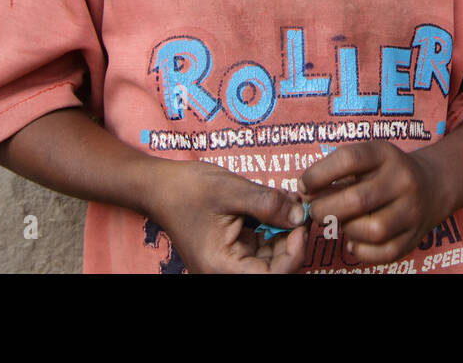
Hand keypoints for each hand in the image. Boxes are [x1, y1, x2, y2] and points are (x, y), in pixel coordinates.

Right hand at [147, 160, 308, 273]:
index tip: (301, 226)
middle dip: (292, 241)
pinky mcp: (234, 250)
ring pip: (272, 258)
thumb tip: (300, 216)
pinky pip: (263, 247)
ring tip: (289, 203)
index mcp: (221, 266)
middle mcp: (225, 271)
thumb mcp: (232, 190)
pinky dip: (275, 228)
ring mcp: (230, 263)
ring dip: (285, 233)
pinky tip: (279, 206)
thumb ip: (268, 204)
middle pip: (274, 270)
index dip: (295, 254)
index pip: (272, 276)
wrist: (161, 187)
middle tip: (301, 211)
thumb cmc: (189, 189)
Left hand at [300, 141, 450, 264]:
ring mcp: (412, 209)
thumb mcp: (367, 159)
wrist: (433, 184)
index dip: (318, 174)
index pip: (348, 159)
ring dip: (347, 230)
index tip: (304, 186)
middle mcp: (403, 180)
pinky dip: (362, 251)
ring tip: (340, 224)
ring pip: (373, 230)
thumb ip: (337, 173)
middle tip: (316, 212)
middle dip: (326, 209)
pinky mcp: (415, 236)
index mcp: (385, 154)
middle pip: (358, 200)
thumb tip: (307, 195)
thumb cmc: (386, 172)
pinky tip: (354, 241)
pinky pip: (384, 253)